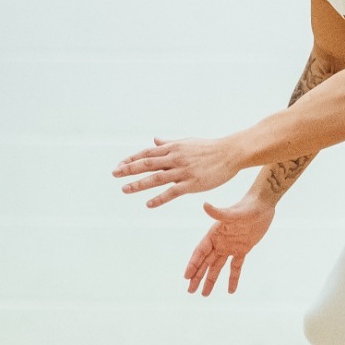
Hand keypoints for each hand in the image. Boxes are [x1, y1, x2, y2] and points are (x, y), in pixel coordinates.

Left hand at [114, 136, 242, 207]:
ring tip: (125, 189)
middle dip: (129, 169)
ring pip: (156, 178)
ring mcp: (182, 171)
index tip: (119, 165)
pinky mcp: (192, 183)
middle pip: (147, 164)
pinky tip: (148, 204)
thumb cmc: (209, 148)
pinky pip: (172, 192)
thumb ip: (168, 143)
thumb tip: (154, 140)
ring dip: (138, 184)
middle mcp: (174, 158)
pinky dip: (159, 198)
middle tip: (114, 174)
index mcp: (172, 148)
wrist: (230, 153)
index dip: (132, 159)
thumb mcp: (186, 142)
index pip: (147, 153)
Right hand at [184, 197, 273, 294]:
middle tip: (190, 291)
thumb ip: (219, 212)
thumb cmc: (247, 206)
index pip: (200, 252)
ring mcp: (230, 246)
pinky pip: (236, 267)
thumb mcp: (233, 212)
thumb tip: (205, 205)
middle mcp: (220, 241)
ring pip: (218, 266)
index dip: (193, 264)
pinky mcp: (243, 249)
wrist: (263, 204)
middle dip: (197, 276)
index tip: (186, 277)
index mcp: (214, 233)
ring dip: (211, 279)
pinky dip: (233, 278)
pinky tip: (231, 291)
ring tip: (204, 294)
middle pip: (206, 262)